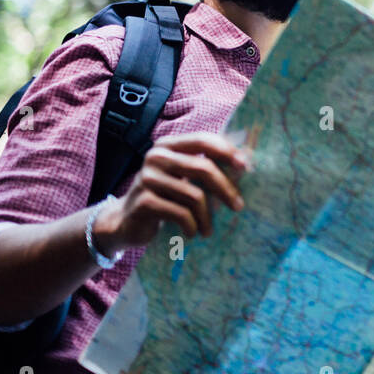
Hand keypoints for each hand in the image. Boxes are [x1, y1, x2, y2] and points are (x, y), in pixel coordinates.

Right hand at [94, 131, 248, 252]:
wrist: (126, 222)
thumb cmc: (164, 197)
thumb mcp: (182, 177)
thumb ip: (205, 166)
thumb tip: (247, 160)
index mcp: (168, 145)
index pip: (203, 140)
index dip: (227, 151)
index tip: (246, 167)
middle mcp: (156, 157)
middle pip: (203, 168)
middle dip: (225, 189)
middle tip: (238, 206)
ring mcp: (147, 178)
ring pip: (194, 195)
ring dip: (207, 217)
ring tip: (209, 229)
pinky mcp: (144, 201)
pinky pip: (181, 213)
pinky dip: (192, 226)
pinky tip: (193, 233)